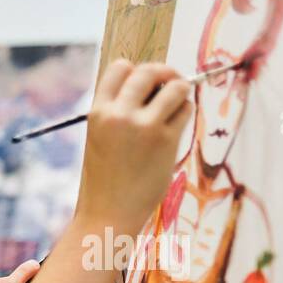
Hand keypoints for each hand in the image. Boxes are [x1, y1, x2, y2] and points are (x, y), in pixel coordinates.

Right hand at [75, 59, 192, 240]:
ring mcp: (143, 126)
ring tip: (175, 107)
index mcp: (97, 113)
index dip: (137, 71)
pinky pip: (185, 110)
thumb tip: (153, 86)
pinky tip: (175, 128)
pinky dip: (185, 112)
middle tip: (170, 87)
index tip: (145, 84)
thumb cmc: (104, 179)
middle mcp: (119, 114)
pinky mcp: (165, 140)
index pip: (120, 68)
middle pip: (150, 71)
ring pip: (175, 86)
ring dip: (180, 91)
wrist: (107, 214)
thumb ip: (118, 113)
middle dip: (164, 75)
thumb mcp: (99, 138)